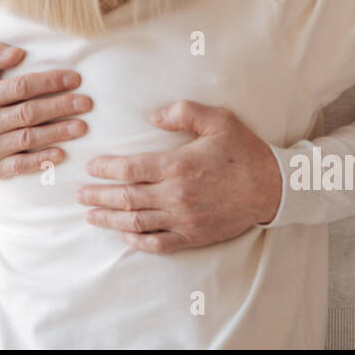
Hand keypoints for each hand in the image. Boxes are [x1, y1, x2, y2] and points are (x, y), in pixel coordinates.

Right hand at [0, 42, 91, 177]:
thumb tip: (19, 53)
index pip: (21, 87)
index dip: (49, 82)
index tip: (75, 78)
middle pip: (29, 113)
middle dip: (61, 107)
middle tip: (87, 103)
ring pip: (28, 139)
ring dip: (57, 133)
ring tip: (82, 127)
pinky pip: (18, 166)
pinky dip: (40, 161)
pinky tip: (60, 154)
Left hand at [75, 100, 281, 252]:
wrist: (274, 188)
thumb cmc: (244, 151)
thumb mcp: (218, 120)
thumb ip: (183, 112)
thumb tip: (152, 115)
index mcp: (178, 166)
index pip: (131, 169)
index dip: (106, 168)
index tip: (91, 167)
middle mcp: (177, 195)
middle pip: (126, 198)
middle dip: (99, 197)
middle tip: (79, 195)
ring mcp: (184, 219)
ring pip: (137, 223)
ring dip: (110, 220)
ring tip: (90, 215)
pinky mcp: (194, 235)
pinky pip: (159, 243)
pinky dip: (138, 241)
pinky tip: (124, 235)